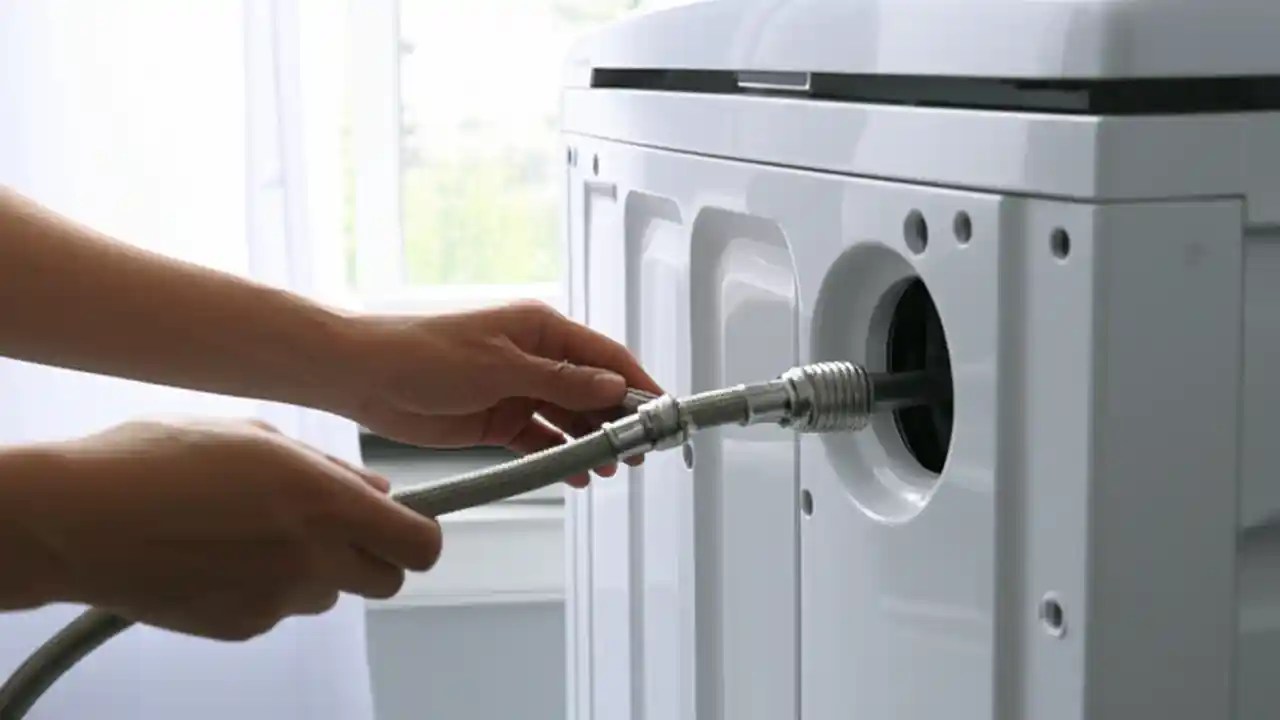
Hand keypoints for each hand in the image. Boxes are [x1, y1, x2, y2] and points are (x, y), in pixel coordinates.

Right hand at [27, 418, 440, 640]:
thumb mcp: (256, 435)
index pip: (421, 546)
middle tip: (334, 529)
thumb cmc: (162, 458)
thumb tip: (380, 492)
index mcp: (328, 503)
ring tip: (254, 533)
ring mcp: (279, 600)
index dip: (419, 536)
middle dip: (374, 557)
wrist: (77, 521)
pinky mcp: (243, 628)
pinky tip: (219, 557)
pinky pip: (278, 609)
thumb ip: (332, 469)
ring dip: (315, 571)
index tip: (403, 525)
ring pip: (329, 594)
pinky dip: (265, 589)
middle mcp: (315, 559)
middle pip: (388, 581)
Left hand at [339, 300, 663, 485]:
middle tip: (638, 453)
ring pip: (570, 417)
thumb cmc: (427, 355)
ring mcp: (517, 389)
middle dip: (618, 420)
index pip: (605, 357)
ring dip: (590, 441)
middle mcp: (535, 357)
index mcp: (541, 329)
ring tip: (610, 469)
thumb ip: (560, 381)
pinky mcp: (498, 420)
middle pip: (592, 389)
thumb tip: (614, 386)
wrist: (365, 377)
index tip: (663, 413)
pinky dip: (559, 455)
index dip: (638, 383)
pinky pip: (540, 440)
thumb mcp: (500, 367)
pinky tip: (576, 474)